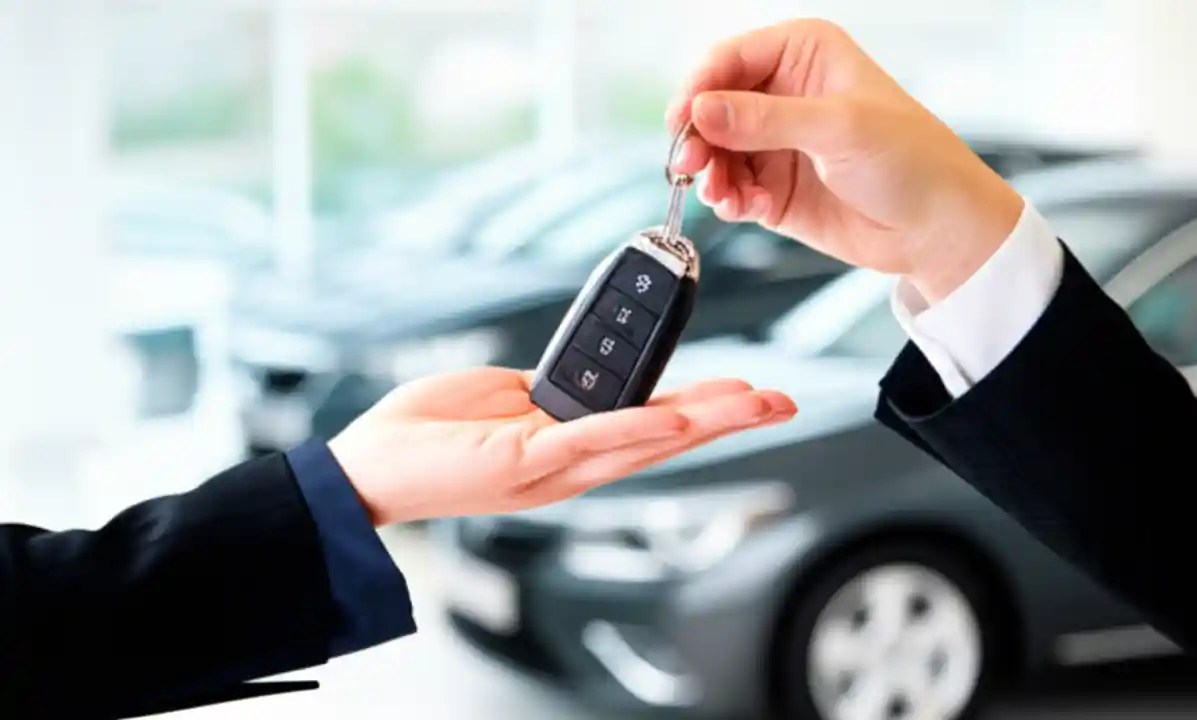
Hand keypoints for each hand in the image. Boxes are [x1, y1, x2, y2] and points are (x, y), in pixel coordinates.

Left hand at [327, 368, 795, 524]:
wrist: (370, 469)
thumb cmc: (430, 433)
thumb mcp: (506, 399)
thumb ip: (553, 391)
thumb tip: (579, 376)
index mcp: (571, 446)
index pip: (653, 424)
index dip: (705, 407)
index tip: (746, 388)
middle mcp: (572, 465)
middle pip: (666, 437)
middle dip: (728, 418)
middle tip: (782, 400)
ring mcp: (552, 467)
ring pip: (642, 439)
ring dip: (703, 420)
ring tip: (751, 403)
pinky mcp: (522, 461)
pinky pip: (588, 437)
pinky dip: (635, 425)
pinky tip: (675, 413)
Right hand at [666, 18, 1024, 303]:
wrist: (936, 228)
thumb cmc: (912, 160)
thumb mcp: (838, 128)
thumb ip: (766, 119)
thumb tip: (703, 111)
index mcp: (803, 53)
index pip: (729, 59)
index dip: (700, 88)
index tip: (683, 120)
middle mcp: (783, 94)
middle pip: (712, 107)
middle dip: (698, 137)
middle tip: (689, 164)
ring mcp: (776, 143)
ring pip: (716, 151)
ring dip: (710, 174)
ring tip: (721, 194)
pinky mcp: (773, 188)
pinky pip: (731, 188)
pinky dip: (726, 199)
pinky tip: (740, 207)